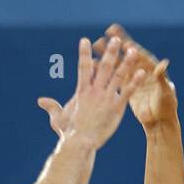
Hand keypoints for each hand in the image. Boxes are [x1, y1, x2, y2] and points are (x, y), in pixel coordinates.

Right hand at [37, 36, 144, 150]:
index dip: (84, 53)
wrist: (79, 142)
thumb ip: (52, 107)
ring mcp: (106, 98)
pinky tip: (143, 72)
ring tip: (133, 50)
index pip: (83, 67)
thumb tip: (41, 101)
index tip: (85, 40)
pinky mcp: (116, 107)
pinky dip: (135, 82)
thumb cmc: (68, 133)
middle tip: (116, 40)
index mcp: (81, 91)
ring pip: (117, 75)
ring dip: (126, 62)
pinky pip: (127, 92)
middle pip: (104, 66)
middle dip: (110, 52)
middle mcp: (94, 91)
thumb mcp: (57, 118)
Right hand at [93, 23, 176, 129]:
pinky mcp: (125, 89)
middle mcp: (141, 71)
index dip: (133, 48)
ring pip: (118, 64)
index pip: (141, 55)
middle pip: (127, 55)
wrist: (159, 122)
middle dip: (119, 44)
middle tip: (107, 32)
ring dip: (108, 54)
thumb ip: (162, 78)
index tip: (124, 42)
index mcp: (152, 69)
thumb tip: (164, 62)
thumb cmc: (166, 107)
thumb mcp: (165, 92)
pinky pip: (113, 78)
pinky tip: (94, 64)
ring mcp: (132, 79)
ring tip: (96, 44)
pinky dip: (105, 72)